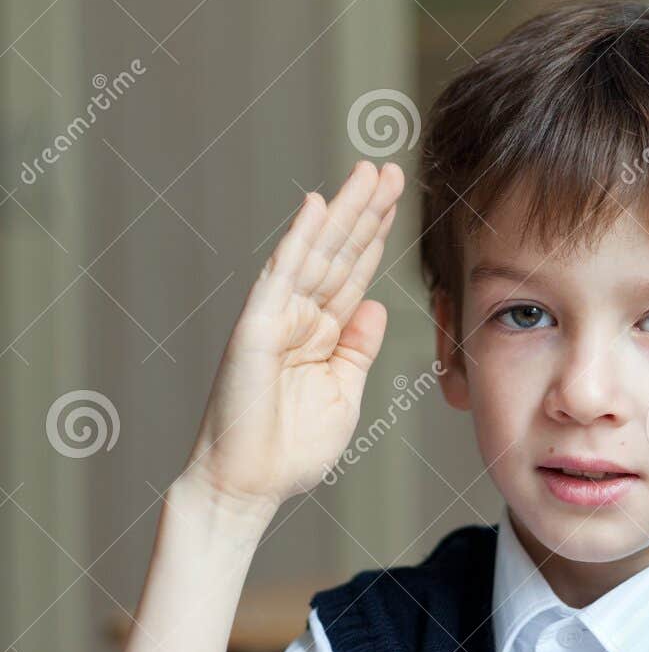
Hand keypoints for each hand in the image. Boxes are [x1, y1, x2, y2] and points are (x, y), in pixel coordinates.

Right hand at [182, 159, 404, 513]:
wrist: (248, 486)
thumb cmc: (291, 450)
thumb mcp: (343, 393)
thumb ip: (358, 347)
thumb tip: (376, 306)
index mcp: (321, 334)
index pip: (353, 273)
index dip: (374, 235)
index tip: (396, 196)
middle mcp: (298, 317)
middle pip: (339, 252)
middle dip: (364, 210)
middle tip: (388, 165)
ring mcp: (276, 317)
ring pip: (315, 253)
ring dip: (342, 211)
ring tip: (367, 172)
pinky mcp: (256, 327)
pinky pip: (281, 275)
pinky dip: (299, 239)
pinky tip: (317, 205)